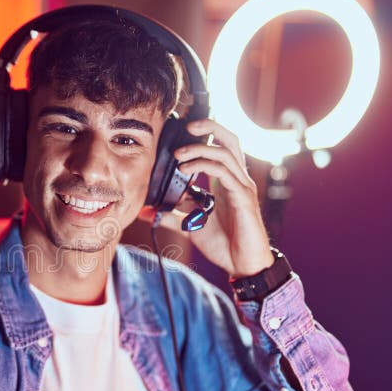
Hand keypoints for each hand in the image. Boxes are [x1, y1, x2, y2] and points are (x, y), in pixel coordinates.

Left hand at [139, 119, 273, 277]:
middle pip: (230, 139)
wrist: (242, 265)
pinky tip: (187, 169)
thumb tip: (148, 210)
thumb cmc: (224, 244)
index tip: (182, 132)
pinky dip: (205, 165)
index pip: (221, 146)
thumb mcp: (191, 227)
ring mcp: (243, 186)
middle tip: (187, 125)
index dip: (206, 134)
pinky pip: (224, 172)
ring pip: (225, 152)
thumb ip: (172, 216)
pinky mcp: (244, 197)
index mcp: (227, 181)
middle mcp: (238, 179)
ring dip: (200, 148)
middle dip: (210, 125)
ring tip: (179, 154)